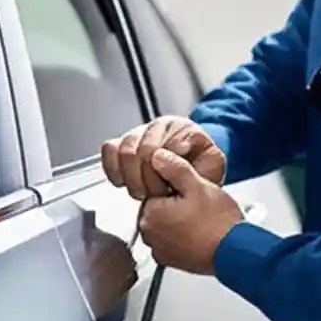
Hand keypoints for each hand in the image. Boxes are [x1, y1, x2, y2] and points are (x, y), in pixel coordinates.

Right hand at [101, 116, 225, 199]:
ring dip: (132, 179)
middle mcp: (157, 126)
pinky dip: (114, 169)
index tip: (169, 188)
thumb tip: (179, 149)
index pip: (161, 149)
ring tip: (145, 190)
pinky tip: (126, 181)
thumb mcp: (212, 164)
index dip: (162, 175)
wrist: (192, 165)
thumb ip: (201, 157)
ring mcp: (138, 133)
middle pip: (139, 152)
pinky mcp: (121, 143)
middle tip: (157, 194)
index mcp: (181, 127)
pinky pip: (108, 151)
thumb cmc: (200, 166)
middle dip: (147, 180)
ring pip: (123, 152)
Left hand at [139, 150, 242, 274]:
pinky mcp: (168, 259)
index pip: (152, 189)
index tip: (189, 193)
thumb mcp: (198, 186)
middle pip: (156, 207)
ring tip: (198, 221)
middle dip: (173, 204)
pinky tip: (195, 234)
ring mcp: (157, 248)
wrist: (234, 252)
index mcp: (151, 212)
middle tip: (197, 207)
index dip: (173, 187)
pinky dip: (179, 237)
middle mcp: (148, 233)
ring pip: (162, 224)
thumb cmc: (219, 223)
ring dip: (175, 220)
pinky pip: (168, 242)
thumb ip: (174, 168)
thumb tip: (158, 157)